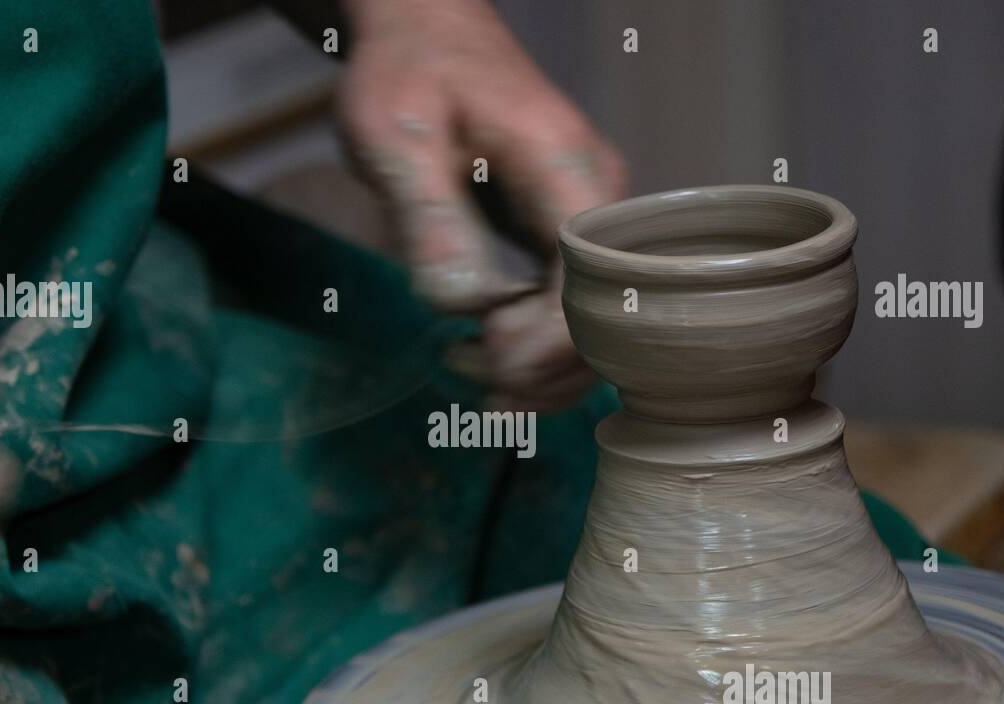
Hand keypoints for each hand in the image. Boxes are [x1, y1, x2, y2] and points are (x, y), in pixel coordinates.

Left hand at [338, 0, 626, 410]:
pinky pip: (572, 312)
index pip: (592, 287)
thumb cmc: (411, 74)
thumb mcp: (396, 138)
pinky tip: (485, 350)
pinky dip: (534, 349)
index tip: (486, 356)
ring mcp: (591, 222)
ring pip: (595, 328)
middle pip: (607, 321)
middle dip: (542, 370)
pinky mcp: (570, 238)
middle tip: (466, 369)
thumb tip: (463, 305)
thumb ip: (429, 219)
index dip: (547, 345)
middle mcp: (598, 200)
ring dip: (538, 369)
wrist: (428, 34)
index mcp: (568, 171)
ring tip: (466, 364)